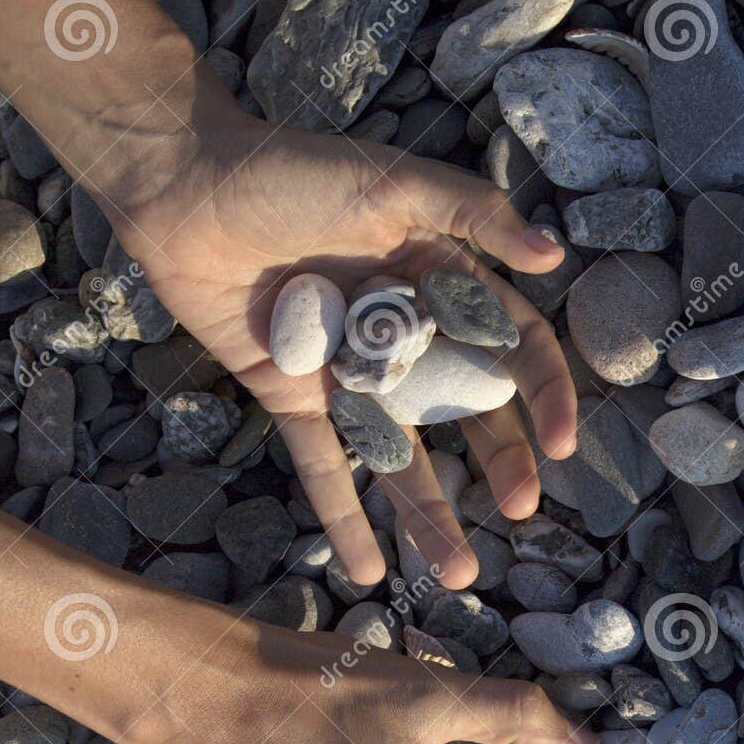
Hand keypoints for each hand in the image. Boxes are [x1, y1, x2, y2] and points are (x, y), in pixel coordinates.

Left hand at [117, 97, 575, 589]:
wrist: (183, 185)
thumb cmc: (289, 169)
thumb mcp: (392, 181)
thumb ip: (474, 215)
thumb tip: (554, 254)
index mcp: (438, 278)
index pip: (510, 345)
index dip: (542, 392)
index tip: (561, 444)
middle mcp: (401, 334)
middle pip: (465, 412)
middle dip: (498, 463)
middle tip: (521, 509)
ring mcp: (348, 373)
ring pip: (400, 455)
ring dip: (430, 517)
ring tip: (461, 573)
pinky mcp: (293, 398)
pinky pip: (325, 466)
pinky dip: (343, 518)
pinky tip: (365, 571)